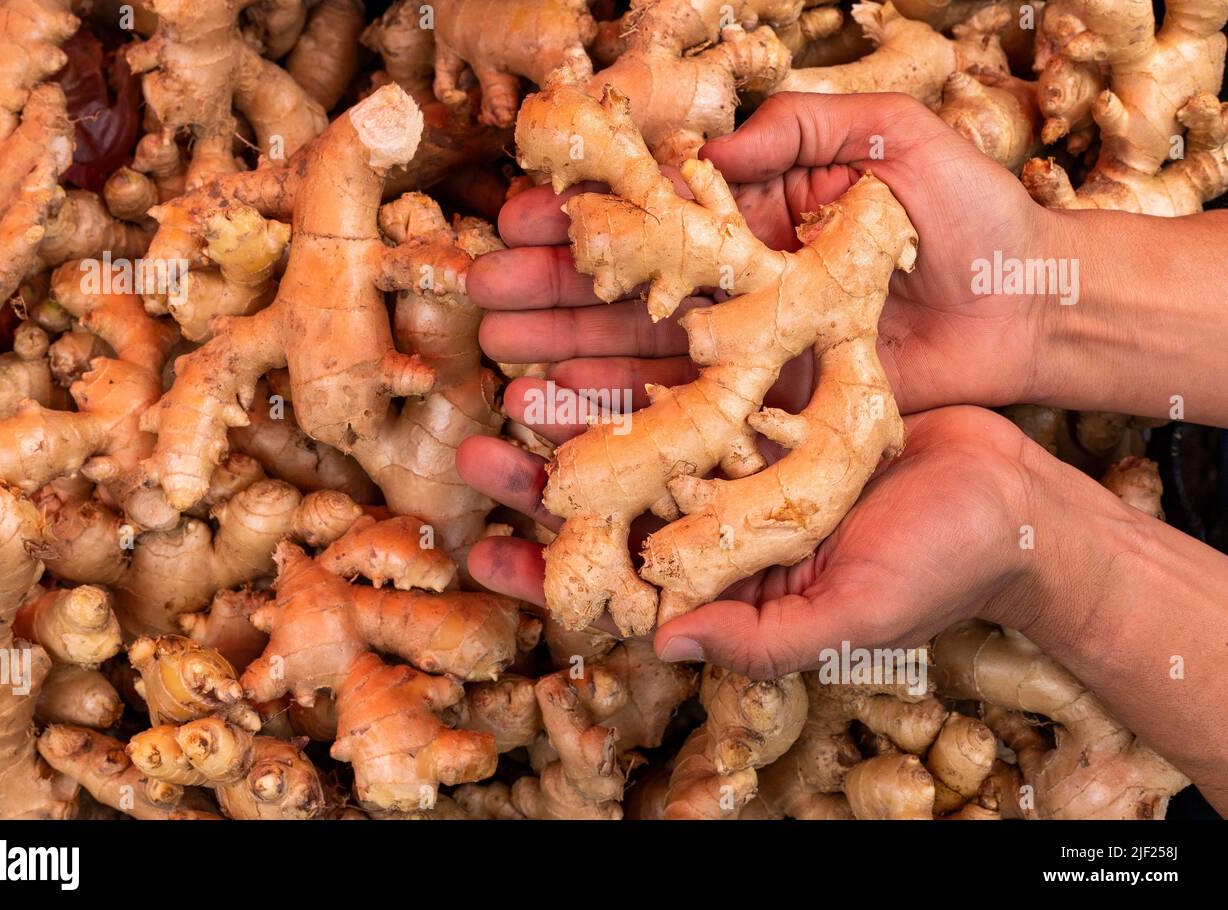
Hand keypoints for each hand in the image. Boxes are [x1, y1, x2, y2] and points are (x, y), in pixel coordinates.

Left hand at [463, 405, 1070, 675]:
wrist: (1017, 499)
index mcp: (731, 577)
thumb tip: (663, 648)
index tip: (482, 549)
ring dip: (581, 412)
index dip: (548, 572)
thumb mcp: (849, 615)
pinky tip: (602, 337)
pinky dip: (653, 360)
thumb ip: (760, 639)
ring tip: (515, 384)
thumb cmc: (942, 570)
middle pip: (615, 499)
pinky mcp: (781, 400)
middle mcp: (727, 517)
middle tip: (474, 449)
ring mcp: (750, 455)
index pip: (617, 581)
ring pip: (644, 432)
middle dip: (543, 479)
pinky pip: (702, 377)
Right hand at [470, 91, 1062, 426]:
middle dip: (552, 289)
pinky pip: (686, 409)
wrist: (1028, 305)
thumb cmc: (971, 213)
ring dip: (568, 350)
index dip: (586, 219)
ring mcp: (751, 346)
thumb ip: (803, 128)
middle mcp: (741, 281)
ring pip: (642, 349)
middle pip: (631, 286)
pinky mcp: (770, 405)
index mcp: (759, 211)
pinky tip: (563, 406)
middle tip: (482, 295)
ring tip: (500, 352)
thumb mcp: (894, 138)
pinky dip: (623, 408)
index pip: (652, 216)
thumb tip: (706, 148)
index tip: (519, 220)